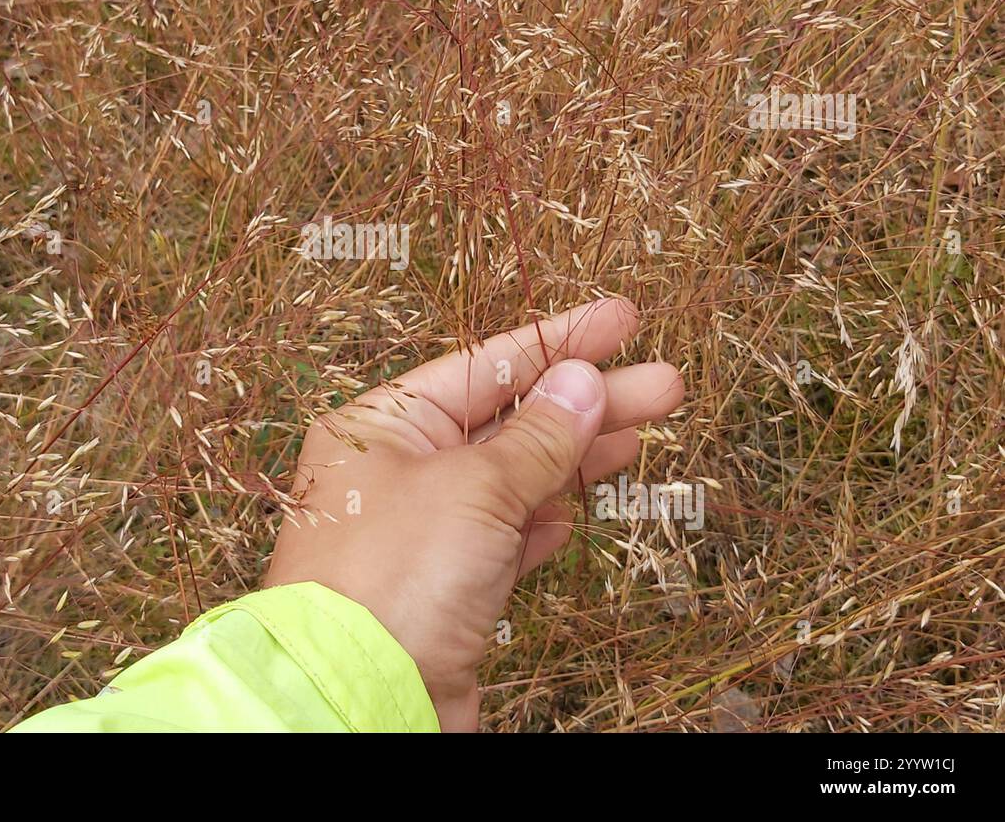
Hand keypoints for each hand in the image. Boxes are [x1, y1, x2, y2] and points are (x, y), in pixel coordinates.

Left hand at [265, 297, 683, 730]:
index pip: (483, 365)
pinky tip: (585, 496)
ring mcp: (424, 530)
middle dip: (586, 399)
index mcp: (380, 426)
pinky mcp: (449, 586)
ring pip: (516, 475)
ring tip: (645, 430)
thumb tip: (582, 382)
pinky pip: (510, 533)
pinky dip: (550, 514)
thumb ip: (536, 437)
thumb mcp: (472, 489)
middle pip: (509, 418)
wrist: (358, 701)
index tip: (620, 321)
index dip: (557, 340)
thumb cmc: (387, 584)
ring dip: (580, 454)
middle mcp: (398, 471)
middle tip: (663, 384)